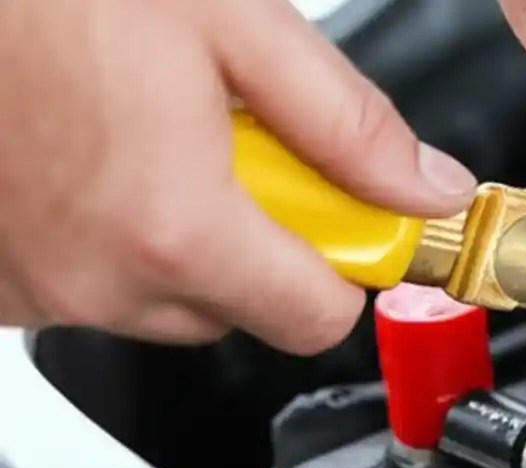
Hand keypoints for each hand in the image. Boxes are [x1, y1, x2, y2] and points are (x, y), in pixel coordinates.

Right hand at [0, 0, 474, 353]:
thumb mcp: (236, 23)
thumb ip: (347, 124)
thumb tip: (425, 187)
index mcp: (175, 229)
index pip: (317, 319)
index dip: (346, 264)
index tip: (345, 218)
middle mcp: (95, 281)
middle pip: (241, 309)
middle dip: (257, 241)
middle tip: (230, 146)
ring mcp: (30, 287)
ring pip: (160, 298)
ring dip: (176, 237)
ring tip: (142, 135)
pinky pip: (85, 284)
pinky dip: (105, 235)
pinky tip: (88, 158)